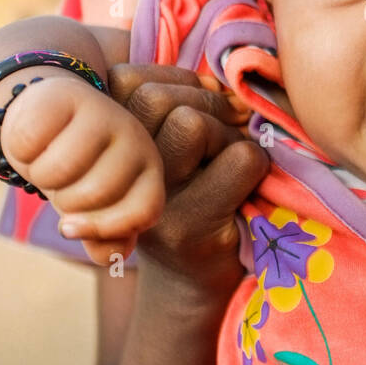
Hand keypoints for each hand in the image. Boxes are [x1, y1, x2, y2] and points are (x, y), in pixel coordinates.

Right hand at [0, 74, 164, 265]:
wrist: (51, 115)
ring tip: (47, 165)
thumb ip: (106, 238)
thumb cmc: (78, 170)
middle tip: (60, 186)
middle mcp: (134, 138)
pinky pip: (31, 143)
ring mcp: (104, 113)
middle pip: (97, 192)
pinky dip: (23, 152)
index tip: (69, 228)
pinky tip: (34, 142)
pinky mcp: (67, 97)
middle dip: (65, 201)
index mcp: (149, 168)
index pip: (143, 210)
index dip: (106, 228)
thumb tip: (110, 257)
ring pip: (61, 169)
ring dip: (40, 177)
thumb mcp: (92, 208)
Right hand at [109, 65, 270, 293]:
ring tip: (230, 160)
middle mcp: (118, 173)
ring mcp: (150, 201)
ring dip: (228, 133)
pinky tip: (247, 186)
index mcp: (108, 147)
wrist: (189, 285)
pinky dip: (257, 162)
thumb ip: (182, 104)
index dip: (175, 79)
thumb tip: (221, 79)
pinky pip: (240, 159)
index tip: (198, 102)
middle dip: (206, 101)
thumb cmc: (189, 201)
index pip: (126, 79)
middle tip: (226, 128)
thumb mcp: (171, 148)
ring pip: (191, 123)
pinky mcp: (189, 227)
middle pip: (156, 99)